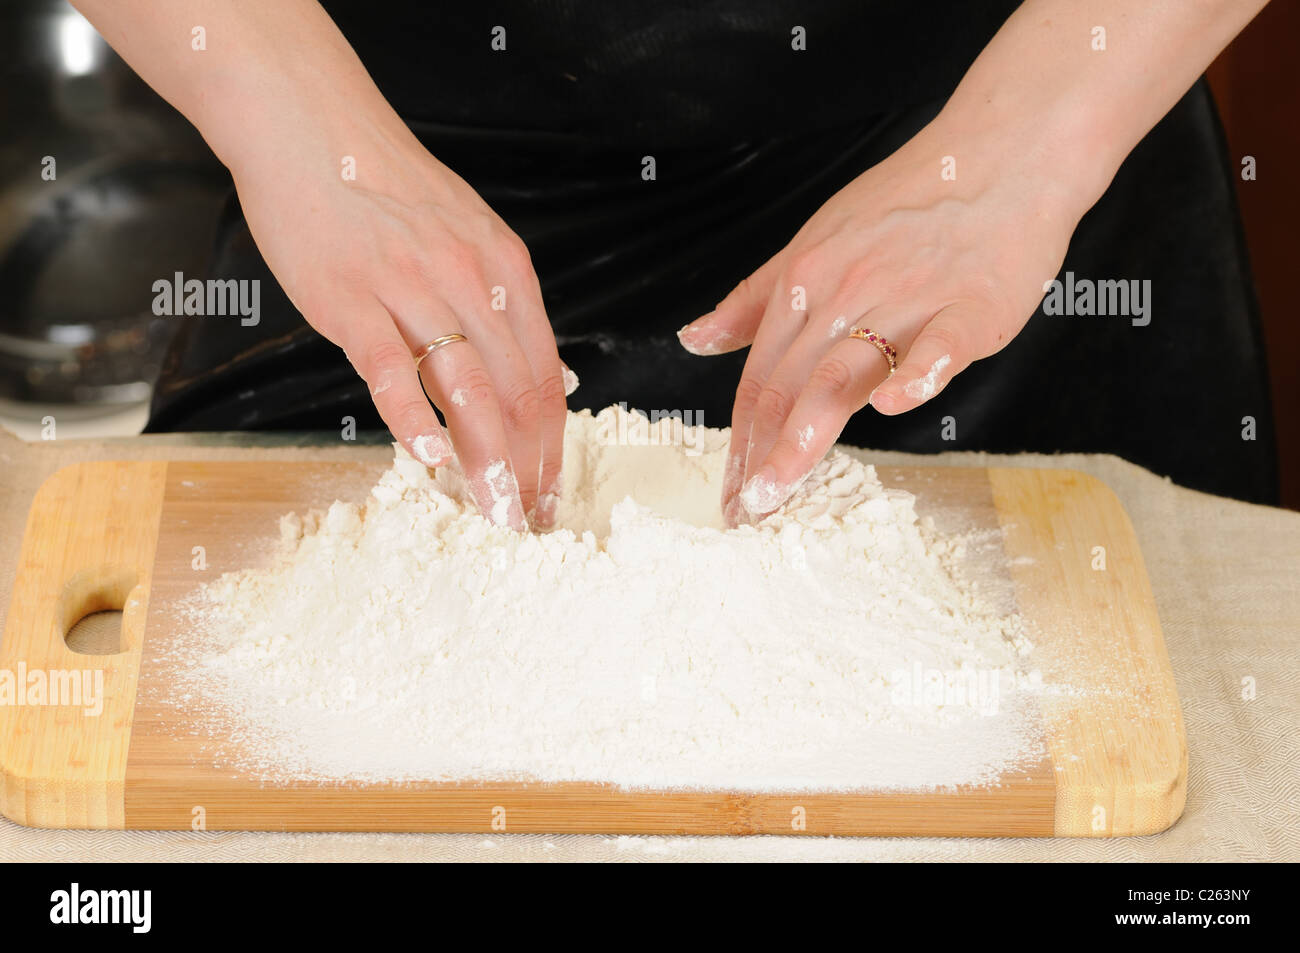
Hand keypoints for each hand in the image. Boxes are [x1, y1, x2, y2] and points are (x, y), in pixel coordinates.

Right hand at [230, 114, 567, 529]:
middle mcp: (469, 282)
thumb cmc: (389, 188)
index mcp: (504, 270)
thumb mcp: (473, 235)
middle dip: (528, 469)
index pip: (545, 377)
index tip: (551, 490)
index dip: (554, 445)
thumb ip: (508, 307)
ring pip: (466, 391)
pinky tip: (426, 458)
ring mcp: (411, 290)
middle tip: (527, 520)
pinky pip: (391, 371)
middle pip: (516, 395)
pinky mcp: (351, 300)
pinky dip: (411, 419)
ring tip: (493, 510)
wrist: (313, 129)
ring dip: (485, 461)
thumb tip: (554, 372)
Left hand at [679, 114, 1081, 524]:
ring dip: (804, 436)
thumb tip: (694, 339)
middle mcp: (846, 291)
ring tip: (778, 488)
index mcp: (806, 280)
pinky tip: (894, 406)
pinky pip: (939, 344)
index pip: (759, 375)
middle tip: (744, 511)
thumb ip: (756, 298)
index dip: (739, 438)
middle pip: (789, 384)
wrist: (1003, 154)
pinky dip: (916, 374)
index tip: (730, 489)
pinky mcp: (971, 305)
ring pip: (843, 372)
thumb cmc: (910, 202)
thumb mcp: (816, 239)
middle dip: (759, 454)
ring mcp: (908, 298)